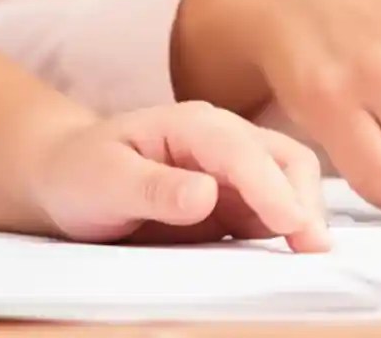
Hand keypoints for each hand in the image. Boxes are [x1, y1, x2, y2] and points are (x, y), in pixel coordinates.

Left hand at [30, 102, 329, 252]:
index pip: (241, 151)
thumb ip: (153, 188)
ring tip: (311, 255)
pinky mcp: (237, 201)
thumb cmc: (81, 174)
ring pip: (290, 184)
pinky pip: (276, 212)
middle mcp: (223, 140)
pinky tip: (297, 254)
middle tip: (313, 248)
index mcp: (191, 125)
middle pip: (284, 159)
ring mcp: (234, 171)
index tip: (293, 223)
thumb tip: (207, 194)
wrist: (67, 179)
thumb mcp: (104, 182)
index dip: (270, 187)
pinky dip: (293, 229)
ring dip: (305, 215)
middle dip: (304, 198)